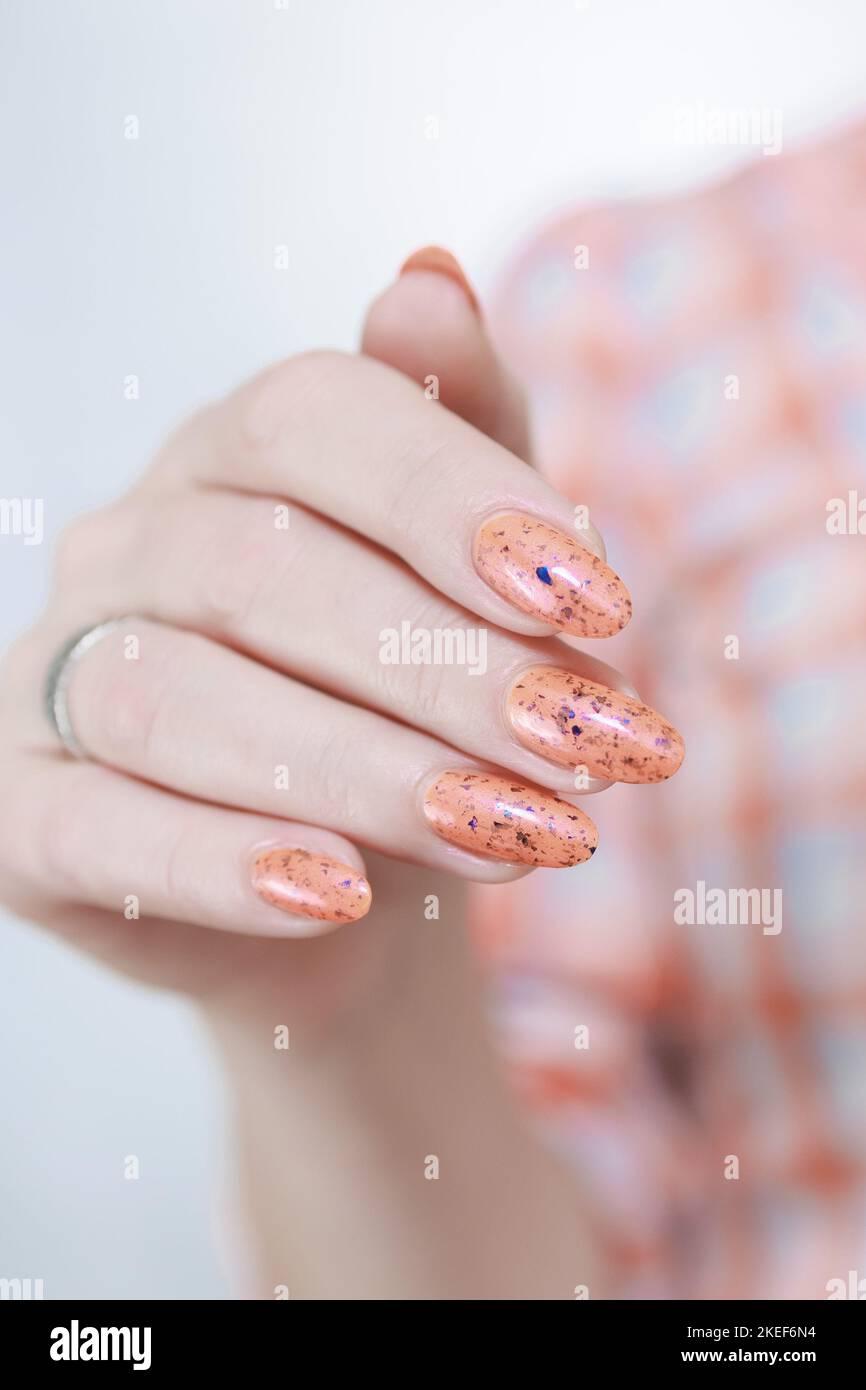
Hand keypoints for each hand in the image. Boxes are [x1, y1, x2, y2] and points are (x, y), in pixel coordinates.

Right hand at [0, 251, 682, 1034]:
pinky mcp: (23, 808)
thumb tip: (430, 277)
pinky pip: (91, 825)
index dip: (456, 497)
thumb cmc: (413, 697)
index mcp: (231, 456)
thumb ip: (462, 431)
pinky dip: (214, 862)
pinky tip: (334, 894)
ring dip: (359, 771)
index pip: (315, 419)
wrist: (344, 877)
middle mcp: (130, 544)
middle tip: (583, 748)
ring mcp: (56, 671)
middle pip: (261, 569)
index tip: (599, 599)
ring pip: (176, 698)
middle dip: (441, 664)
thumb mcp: (472, 564)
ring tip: (508, 833)